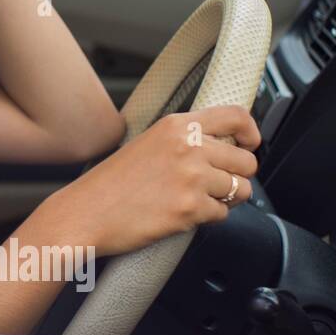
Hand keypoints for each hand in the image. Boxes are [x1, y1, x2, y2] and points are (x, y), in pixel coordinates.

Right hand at [29, 105, 261, 256]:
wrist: (84, 213)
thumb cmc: (109, 185)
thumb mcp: (147, 144)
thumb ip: (183, 140)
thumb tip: (224, 147)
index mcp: (175, 126)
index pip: (235, 116)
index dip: (251, 132)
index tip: (251, 144)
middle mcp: (187, 147)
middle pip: (246, 160)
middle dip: (237, 176)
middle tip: (216, 184)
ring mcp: (190, 177)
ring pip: (240, 189)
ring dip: (225, 199)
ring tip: (196, 200)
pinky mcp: (190, 207)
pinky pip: (222, 214)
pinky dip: (207, 218)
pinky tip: (181, 214)